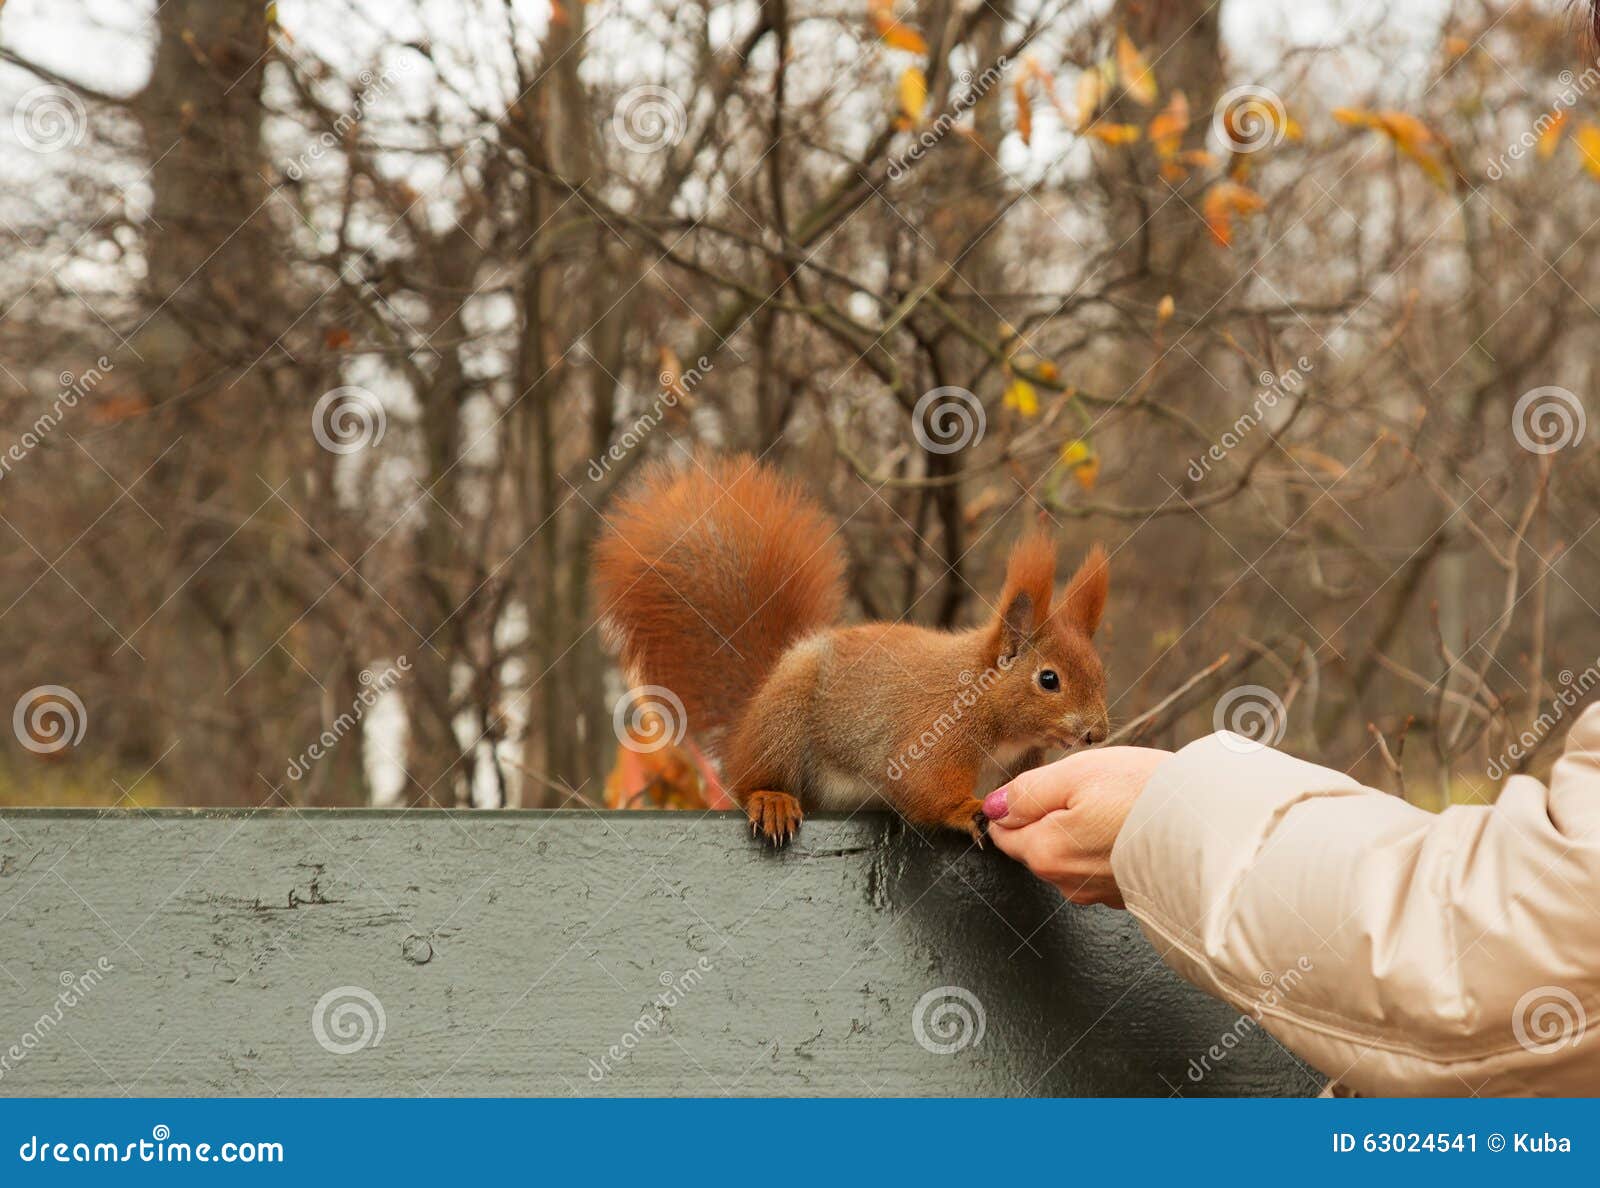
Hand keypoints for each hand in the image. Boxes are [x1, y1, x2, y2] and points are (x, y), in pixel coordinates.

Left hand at [981, 746, 1171, 906]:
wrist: (1215, 827)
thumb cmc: (1144, 795)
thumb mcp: (1075, 774)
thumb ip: (1026, 793)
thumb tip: (993, 808)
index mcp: (1045, 854)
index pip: (1003, 834)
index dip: (1017, 804)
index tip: (1048, 786)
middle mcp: (1067, 883)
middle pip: (1036, 845)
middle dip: (1050, 818)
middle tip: (1089, 790)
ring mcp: (1098, 894)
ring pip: (1069, 857)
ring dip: (1081, 832)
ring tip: (1116, 806)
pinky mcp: (1127, 895)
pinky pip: (1100, 867)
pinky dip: (1108, 847)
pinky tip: (1132, 825)